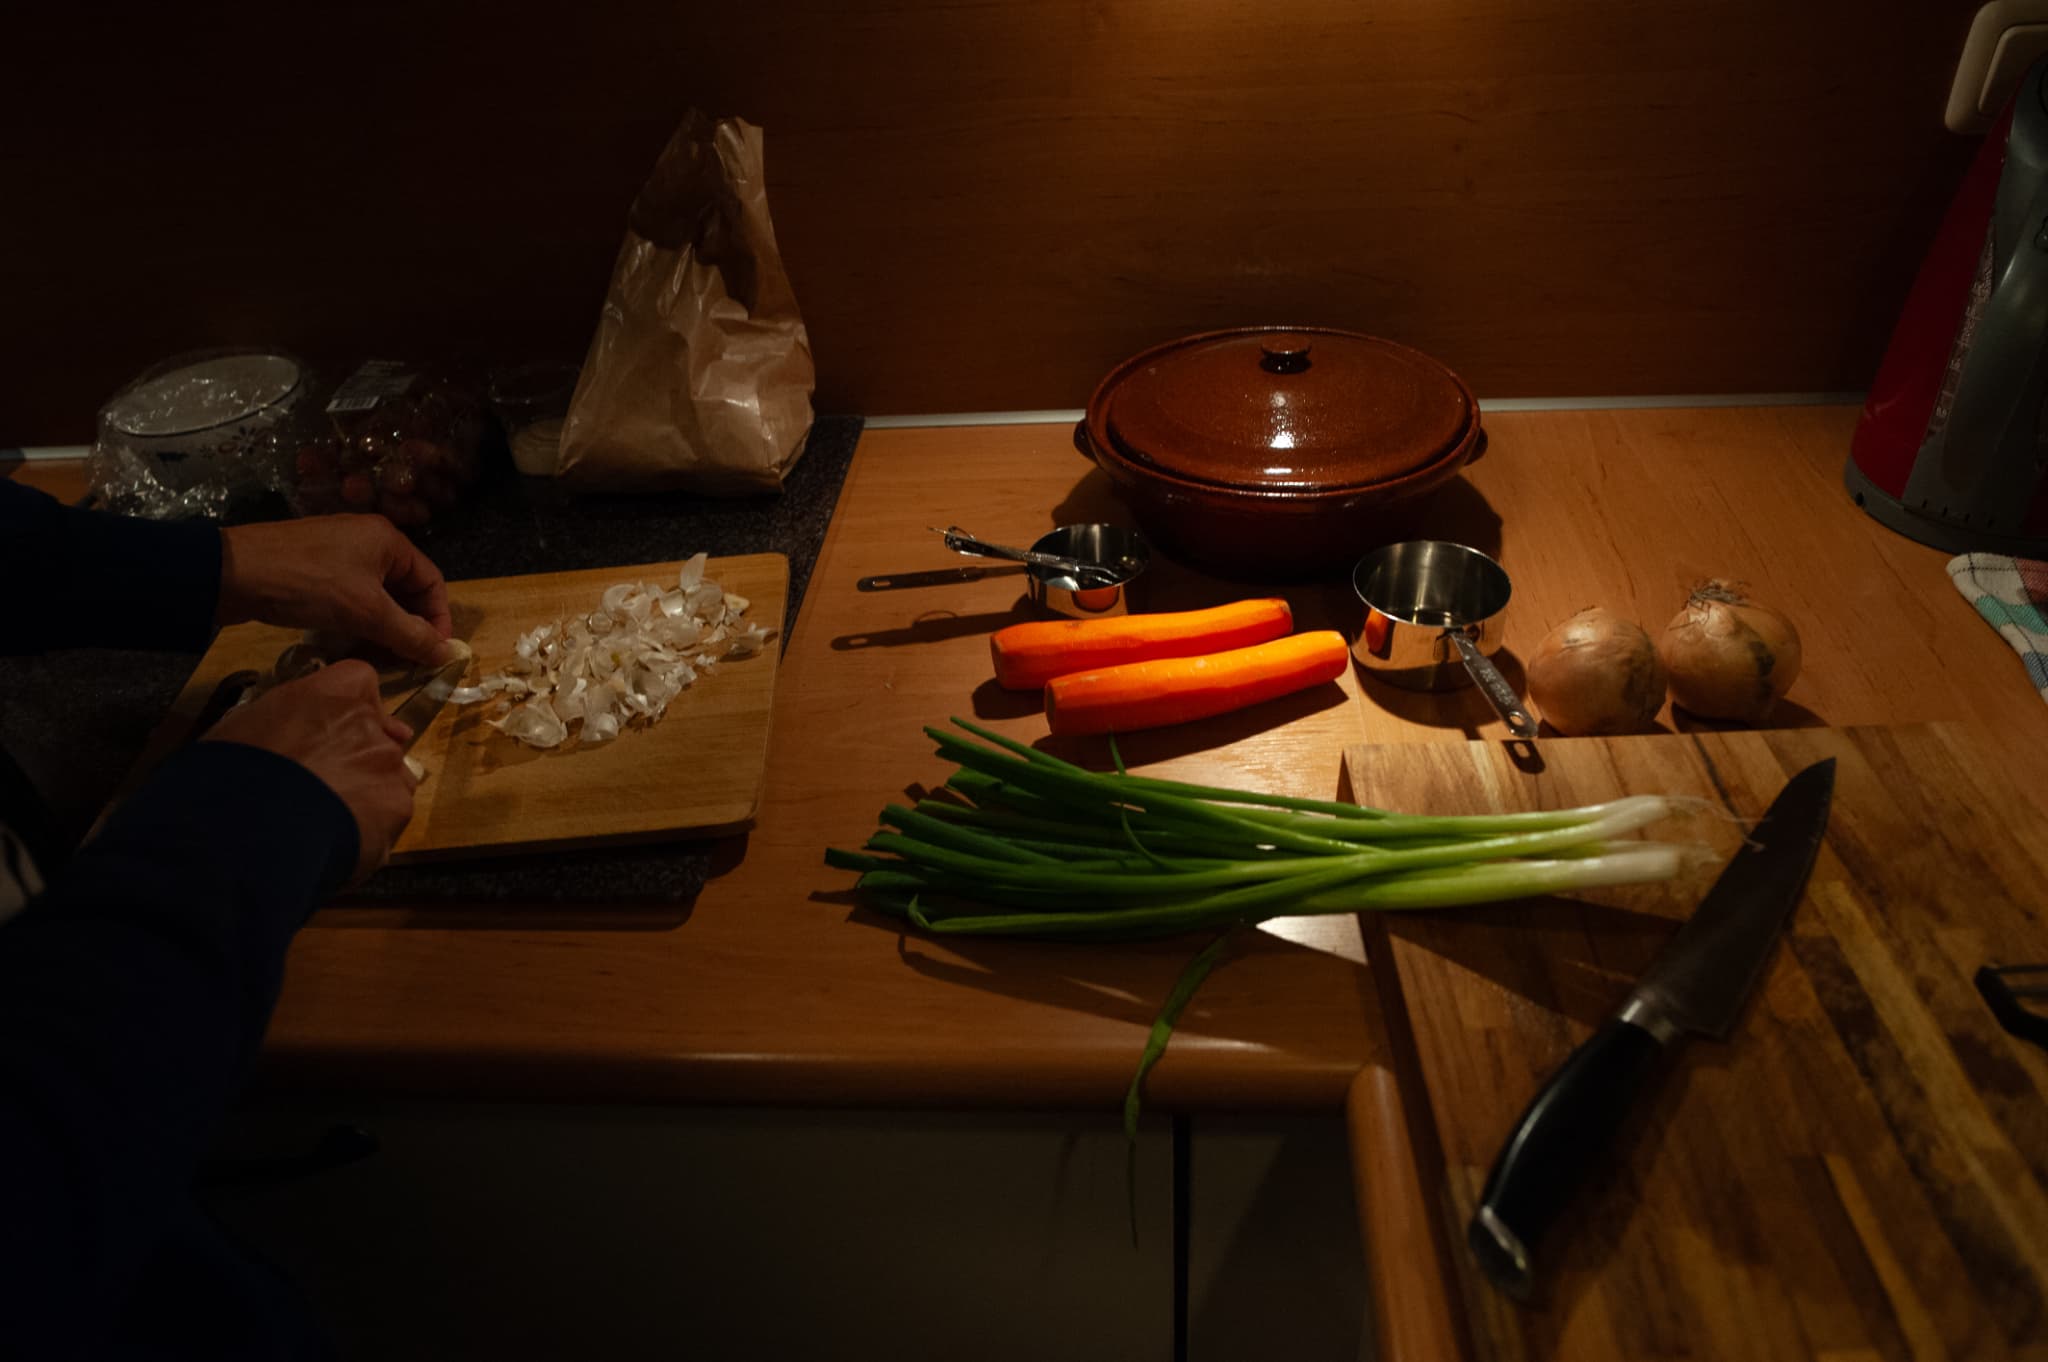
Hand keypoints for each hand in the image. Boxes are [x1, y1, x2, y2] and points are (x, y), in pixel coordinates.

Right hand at [203, 661, 417, 883]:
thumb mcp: (246, 726)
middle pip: (378, 735)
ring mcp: (387, 764)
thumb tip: (295, 736)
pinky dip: (373, 827)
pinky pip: (393, 815)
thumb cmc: (230, 773)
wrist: (247, 828)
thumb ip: (288, 721)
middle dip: (359, 756)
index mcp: (329, 694)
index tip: (338, 727)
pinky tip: (338, 838)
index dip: (353, 705)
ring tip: (330, 818)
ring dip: (371, 792)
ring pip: (393, 776)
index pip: (359, 680)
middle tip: (324, 785)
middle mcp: (366, 723)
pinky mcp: (397, 805)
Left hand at [218, 514, 454, 665]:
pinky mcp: (313, 566)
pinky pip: (350, 594)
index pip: (431, 581)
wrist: (231, 573)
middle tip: (406, 660)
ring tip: (379, 654)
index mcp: (388, 540)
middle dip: (409, 625)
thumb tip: (445, 654)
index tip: (434, 653)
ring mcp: (338, 551)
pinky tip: (350, 639)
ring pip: (376, 594)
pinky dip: (358, 618)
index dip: (438, 619)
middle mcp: (367, 540)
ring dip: (383, 625)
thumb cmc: (308, 584)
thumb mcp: (365, 612)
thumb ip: (409, 634)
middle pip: (405, 587)